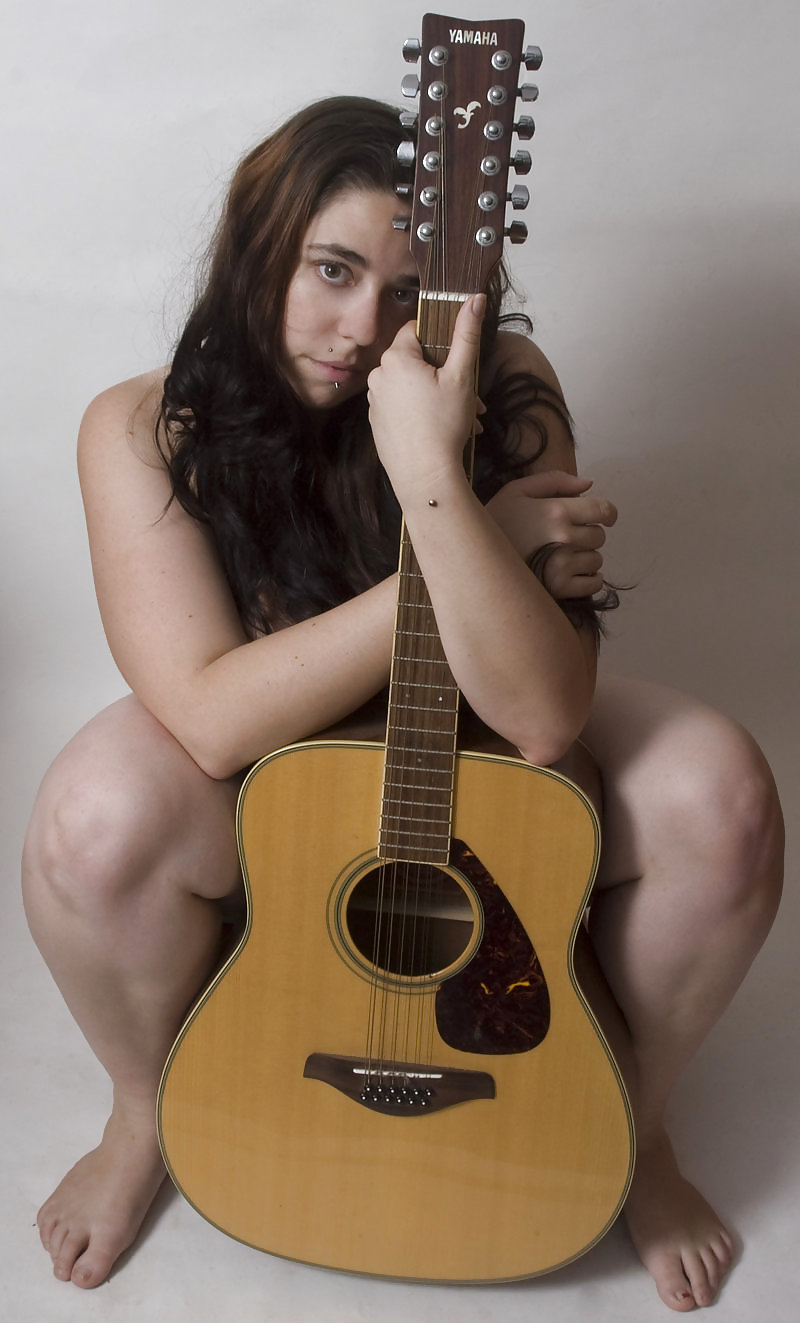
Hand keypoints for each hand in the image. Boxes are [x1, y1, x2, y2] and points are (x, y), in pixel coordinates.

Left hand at [367, 295, 484, 501]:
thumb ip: (467, 334)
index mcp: (396, 358)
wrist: (424, 476)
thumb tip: (475, 298)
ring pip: (409, 385)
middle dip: (443, 373)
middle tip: (468, 394)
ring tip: (462, 416)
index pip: (415, 329)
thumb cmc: (443, 425)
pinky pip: (400, 406)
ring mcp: (375, 401)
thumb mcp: (462, 376)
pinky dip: (420, 412)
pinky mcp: (377, 423)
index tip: (455, 359)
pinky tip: (441, 429)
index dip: (439, 340)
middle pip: (414, 360)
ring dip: (435, 394)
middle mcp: (378, 376)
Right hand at [486, 470, 617, 598]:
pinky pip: (593, 583)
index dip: (608, 513)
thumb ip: (554, 480)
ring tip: (563, 557)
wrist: (473, 560)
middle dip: (588, 535)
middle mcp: (564, 538)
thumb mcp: (516, 491)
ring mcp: (563, 565)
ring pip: (596, 560)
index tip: (604, 517)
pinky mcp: (560, 588)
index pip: (603, 510)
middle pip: (599, 536)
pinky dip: (588, 580)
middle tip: (566, 538)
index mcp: (556, 510)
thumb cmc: (494, 523)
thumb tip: (589, 484)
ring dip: (586, 558)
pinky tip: (570, 574)